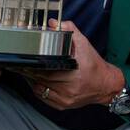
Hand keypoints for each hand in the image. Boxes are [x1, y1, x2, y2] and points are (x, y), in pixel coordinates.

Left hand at [8, 20, 122, 109]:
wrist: (106, 84)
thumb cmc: (94, 66)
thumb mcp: (84, 44)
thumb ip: (69, 30)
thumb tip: (53, 23)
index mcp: (74, 72)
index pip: (46, 68)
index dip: (34, 63)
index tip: (26, 57)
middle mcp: (70, 87)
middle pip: (41, 78)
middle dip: (30, 70)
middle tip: (23, 62)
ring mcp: (65, 98)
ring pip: (39, 89)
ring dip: (31, 80)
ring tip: (27, 71)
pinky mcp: (63, 105)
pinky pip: (43, 97)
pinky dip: (37, 89)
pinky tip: (35, 81)